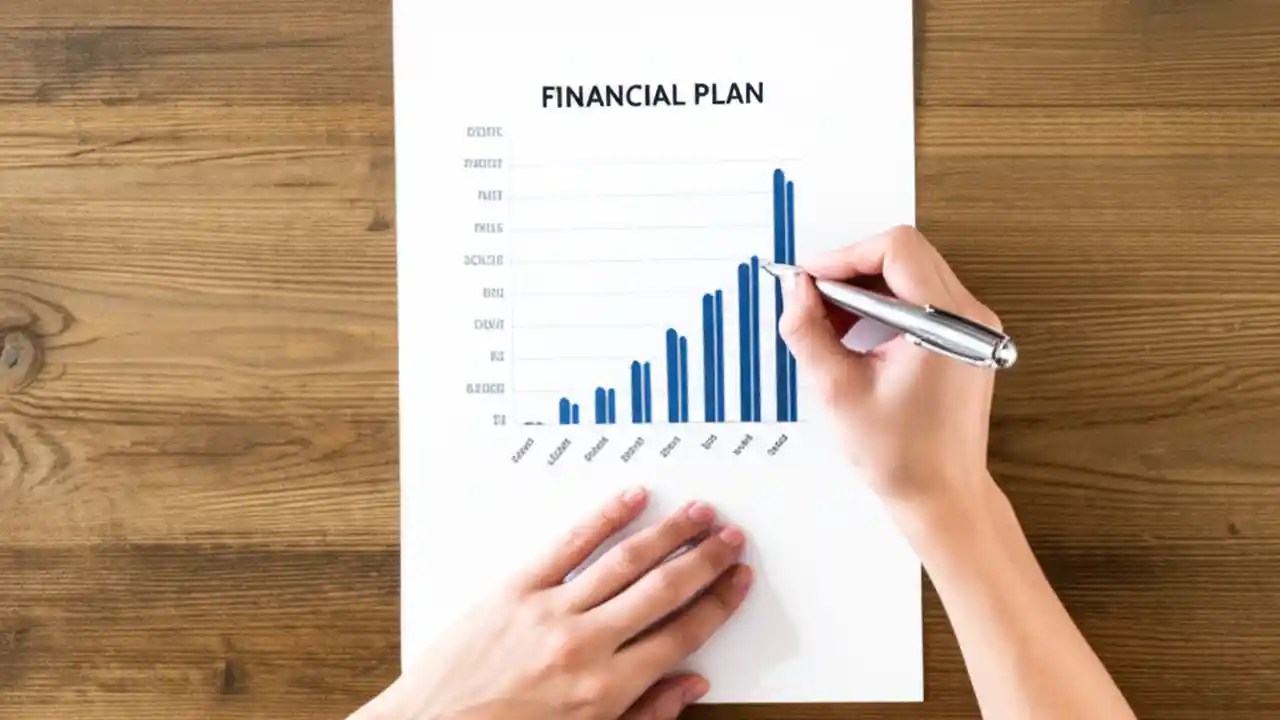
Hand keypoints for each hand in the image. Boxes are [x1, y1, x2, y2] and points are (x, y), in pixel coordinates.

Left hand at [352, 488, 751, 719]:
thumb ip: (645, 714)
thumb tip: (693, 684)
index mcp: (606, 691)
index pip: (682, 635)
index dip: (718, 604)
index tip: (738, 581)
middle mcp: (584, 646)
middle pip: (664, 591)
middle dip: (704, 561)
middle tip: (731, 538)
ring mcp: (549, 612)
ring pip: (626, 562)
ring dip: (669, 533)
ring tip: (698, 513)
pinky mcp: (514, 589)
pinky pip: (568, 545)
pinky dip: (604, 518)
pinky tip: (632, 500)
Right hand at [778, 225, 1001, 517]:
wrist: (942, 495)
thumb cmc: (901, 456)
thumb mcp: (837, 391)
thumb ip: (808, 331)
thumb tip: (795, 289)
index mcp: (945, 323)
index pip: (896, 249)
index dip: (845, 256)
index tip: (810, 279)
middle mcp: (968, 316)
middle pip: (905, 255)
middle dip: (852, 270)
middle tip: (813, 299)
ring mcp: (972, 327)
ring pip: (912, 274)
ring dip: (865, 288)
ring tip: (829, 322)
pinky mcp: (964, 339)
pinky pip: (921, 299)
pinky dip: (884, 306)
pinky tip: (854, 334)